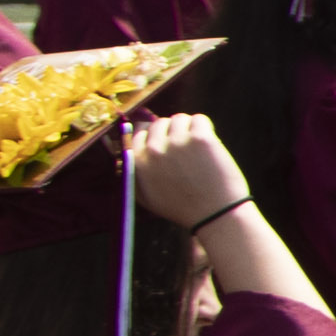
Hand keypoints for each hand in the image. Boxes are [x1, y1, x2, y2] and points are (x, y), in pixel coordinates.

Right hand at [123, 113, 250, 228]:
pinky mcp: (200, 138)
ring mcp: (177, 142)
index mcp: (137, 162)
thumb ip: (129, 172)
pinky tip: (209, 146)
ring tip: (198, 151)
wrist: (216, 216)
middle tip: (186, 152)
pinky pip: (200, 119)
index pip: (140, 132)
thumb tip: (119, 147)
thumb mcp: (145, 196)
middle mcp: (153, 150)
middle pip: (159, 123)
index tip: (168, 148)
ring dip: (189, 130)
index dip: (156, 138)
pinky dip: (206, 129)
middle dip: (172, 133)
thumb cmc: (182, 208)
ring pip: (180, 119)